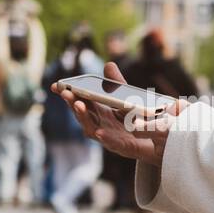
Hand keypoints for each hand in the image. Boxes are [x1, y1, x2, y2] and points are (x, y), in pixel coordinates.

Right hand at [58, 61, 186, 166]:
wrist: (157, 142)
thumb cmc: (137, 120)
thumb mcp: (126, 99)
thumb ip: (117, 84)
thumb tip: (108, 64)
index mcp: (99, 112)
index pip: (80, 101)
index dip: (68, 94)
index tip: (55, 85)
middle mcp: (100, 125)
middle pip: (82, 114)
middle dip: (72, 103)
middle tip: (66, 93)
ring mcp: (108, 138)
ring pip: (92, 128)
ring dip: (83, 117)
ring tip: (78, 105)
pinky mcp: (122, 148)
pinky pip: (112, 143)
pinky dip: (104, 138)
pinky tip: (99, 131)